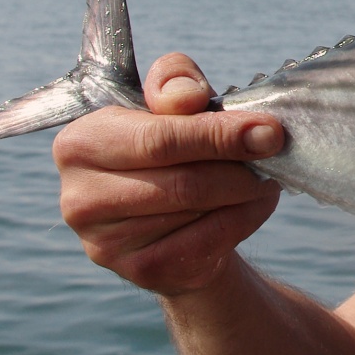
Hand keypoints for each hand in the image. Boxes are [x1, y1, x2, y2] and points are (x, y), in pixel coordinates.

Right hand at [54, 52, 285, 295]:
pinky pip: (208, 241)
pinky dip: (244, 218)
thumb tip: (189, 99)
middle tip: (275, 152)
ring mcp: (105, 242)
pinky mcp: (140, 271)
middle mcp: (80, 198)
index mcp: (79, 144)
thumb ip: (175, 83)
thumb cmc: (167, 149)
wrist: (167, 217)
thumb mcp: (169, 103)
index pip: (157, 140)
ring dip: (246, 192)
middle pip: (182, 181)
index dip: (216, 135)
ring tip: (263, 174)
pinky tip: (254, 203)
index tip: (267, 130)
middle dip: (238, 166)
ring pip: (198, 212)